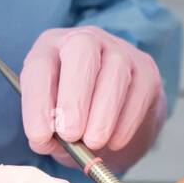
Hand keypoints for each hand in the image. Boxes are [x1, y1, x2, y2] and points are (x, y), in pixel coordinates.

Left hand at [20, 26, 165, 172]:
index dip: (37, 101)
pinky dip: (126, 122)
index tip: (39, 136)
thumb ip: (46, 131)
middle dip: (74, 96)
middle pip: (82, 50)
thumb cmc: (75, 116)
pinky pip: (139, 93)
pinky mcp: (146, 70)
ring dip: (103, 113)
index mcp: (51, 49)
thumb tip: (44, 140)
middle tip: (70, 134)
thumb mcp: (53, 120)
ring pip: (115, 72)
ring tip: (93, 143)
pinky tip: (115, 142)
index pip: (40, 66)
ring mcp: (120, 51)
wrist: (116, 115)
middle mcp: (85, 39)